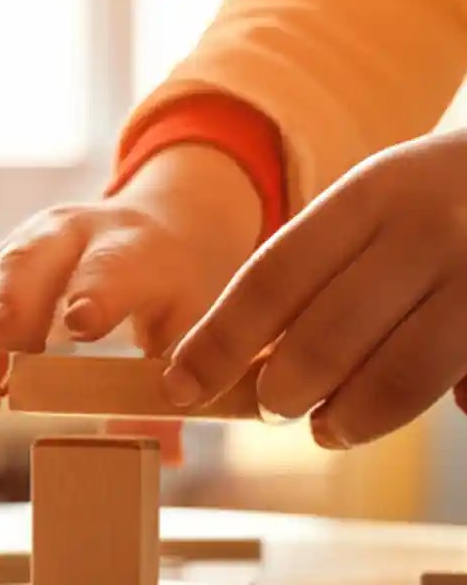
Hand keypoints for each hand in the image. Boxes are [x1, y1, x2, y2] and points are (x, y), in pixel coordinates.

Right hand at [0, 145, 261, 419]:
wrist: (164, 227)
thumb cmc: (178, 287)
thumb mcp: (194, 324)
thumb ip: (179, 385)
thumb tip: (166, 453)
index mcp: (134, 249)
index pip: (112, 266)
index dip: (97, 293)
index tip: (83, 327)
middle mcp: (71, 236)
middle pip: (26, 259)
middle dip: (11, 303)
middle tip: (6, 349)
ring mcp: (25, 246)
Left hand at [166, 131, 466, 449]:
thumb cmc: (445, 197)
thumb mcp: (382, 201)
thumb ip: (323, 267)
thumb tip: (247, 359)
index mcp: (371, 191)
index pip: (272, 276)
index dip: (220, 340)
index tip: (179, 384)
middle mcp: (429, 227)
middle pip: (325, 335)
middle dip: (280, 388)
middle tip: (268, 405)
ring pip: (397, 376)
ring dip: (347, 417)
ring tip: (325, 427)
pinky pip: (458, 386)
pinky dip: (422, 408)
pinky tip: (400, 409)